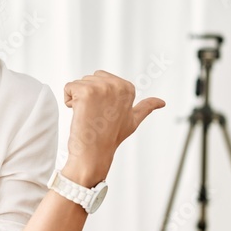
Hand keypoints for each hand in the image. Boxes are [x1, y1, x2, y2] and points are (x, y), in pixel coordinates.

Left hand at [62, 70, 164, 185]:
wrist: (94, 153)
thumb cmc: (111, 138)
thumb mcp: (133, 120)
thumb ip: (147, 107)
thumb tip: (162, 102)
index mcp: (128, 88)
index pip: (101, 78)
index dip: (98, 96)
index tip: (104, 112)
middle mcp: (116, 85)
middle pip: (89, 78)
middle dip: (87, 94)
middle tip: (94, 114)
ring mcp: (102, 88)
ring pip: (78, 83)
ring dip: (76, 98)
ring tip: (87, 115)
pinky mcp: (86, 92)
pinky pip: (68, 87)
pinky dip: (68, 100)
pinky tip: (77, 113)